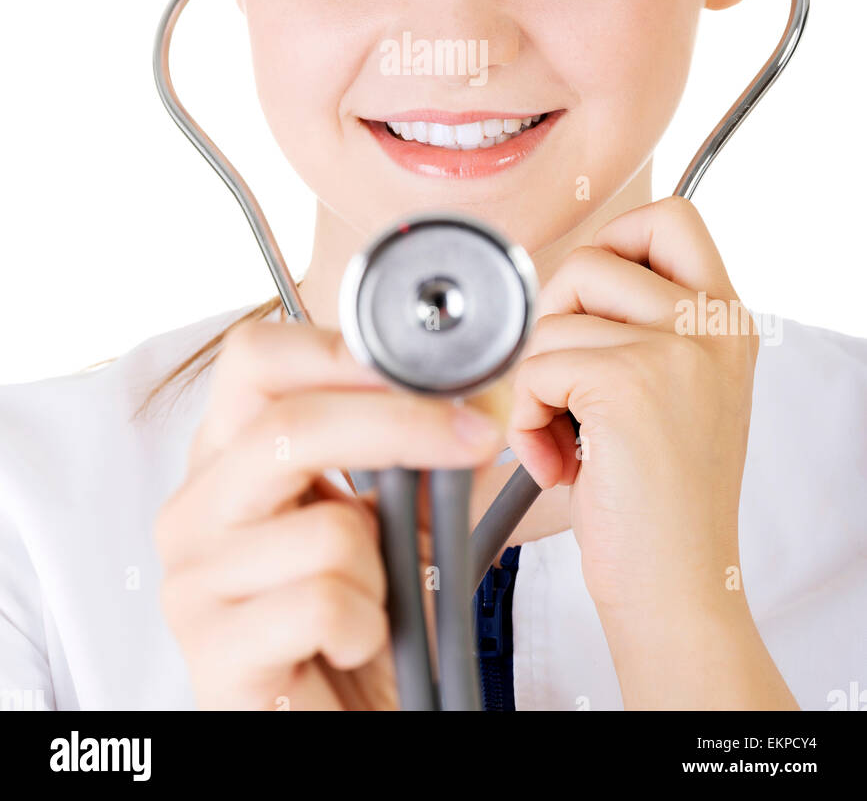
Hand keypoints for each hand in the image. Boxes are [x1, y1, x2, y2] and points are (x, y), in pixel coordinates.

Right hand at [154, 317, 502, 710]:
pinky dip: (367, 626)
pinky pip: (325, 604)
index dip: (343, 351)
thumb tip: (473, 395)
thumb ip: (421, 452)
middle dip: (400, 426)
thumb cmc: (363, 619)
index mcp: (229, 456)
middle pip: (287, 424)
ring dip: (383, 568)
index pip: (256, 359)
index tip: (429, 366)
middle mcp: (197, 507)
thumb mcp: (399, 519)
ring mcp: (194, 579)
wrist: (339, 720)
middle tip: (472, 438)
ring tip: (372, 597)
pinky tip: (350, 643)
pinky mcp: (212, 652)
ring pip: (328, 528)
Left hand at [506, 196, 798, 708]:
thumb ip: (639, 327)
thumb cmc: (660, 503)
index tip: (590, 307)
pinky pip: (535, 366)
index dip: (612, 242)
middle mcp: (710, 324)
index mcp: (724, 320)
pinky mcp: (629, 384)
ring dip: (536, 382)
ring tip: (566, 438)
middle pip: (590, 256)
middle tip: (567, 385)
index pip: (669, 217)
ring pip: (551, 318)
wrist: (679, 589)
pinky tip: (560, 463)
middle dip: (553, 321)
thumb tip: (557, 284)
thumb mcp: (675, 393)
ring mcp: (675, 349)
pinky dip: (527, 418)